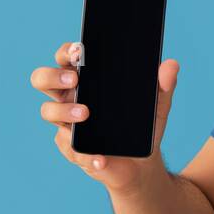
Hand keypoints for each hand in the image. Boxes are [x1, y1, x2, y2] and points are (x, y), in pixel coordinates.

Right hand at [31, 41, 179, 194]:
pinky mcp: (71, 148)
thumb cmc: (141, 125)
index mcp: (86, 79)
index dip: (68, 51)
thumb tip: (171, 65)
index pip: (67, 57)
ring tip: (86, 114)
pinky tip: (101, 158)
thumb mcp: (157, 104)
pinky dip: (87, 154)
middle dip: (53, 75)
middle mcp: (69, 97)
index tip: (80, 50)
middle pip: (43, 79)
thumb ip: (164, 84)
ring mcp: (66, 123)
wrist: (141, 163)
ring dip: (64, 111)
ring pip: (48, 111)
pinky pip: (70, 148)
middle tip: (75, 79)